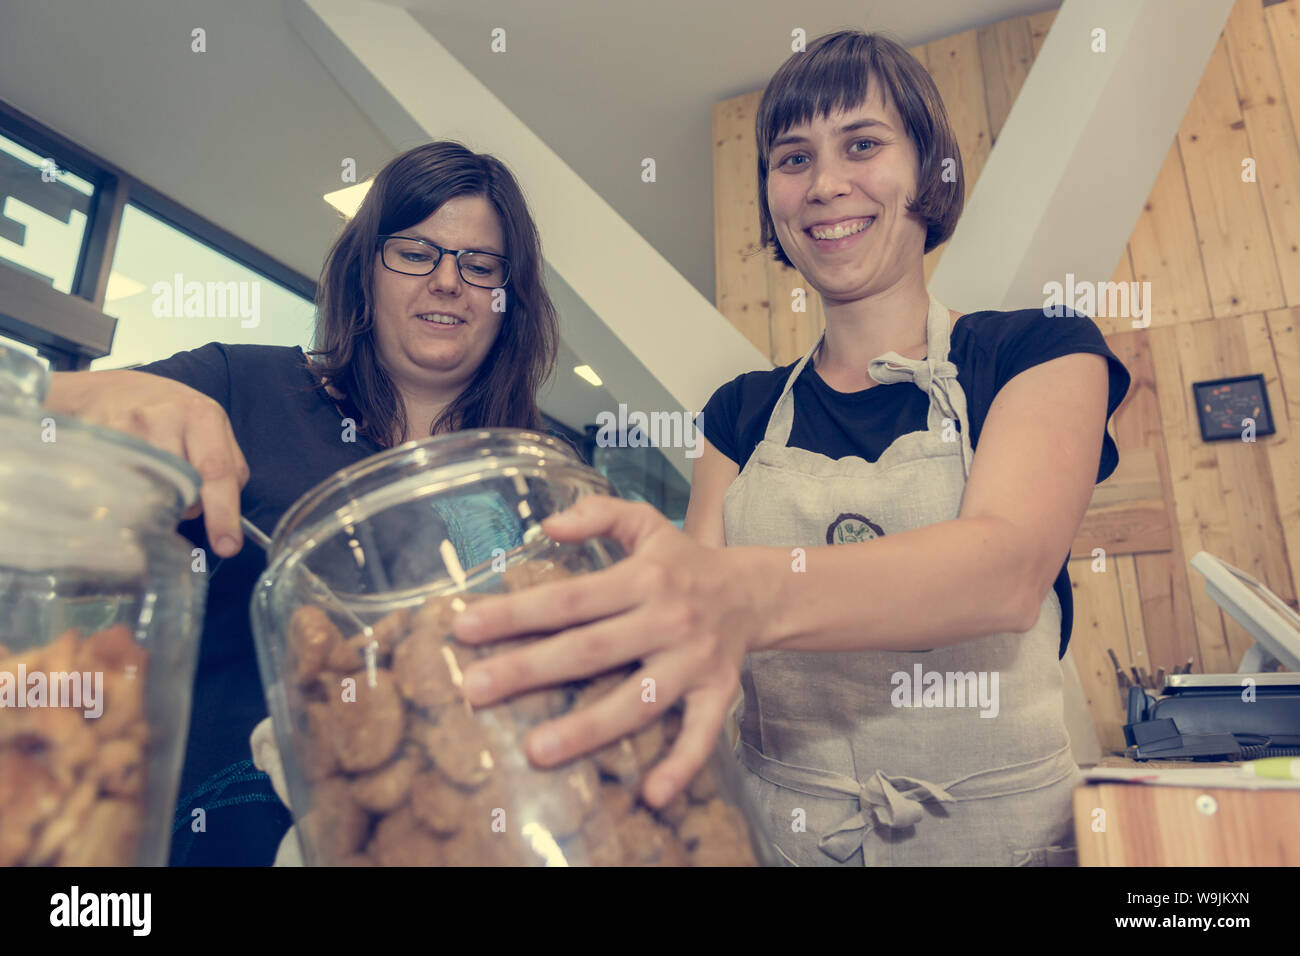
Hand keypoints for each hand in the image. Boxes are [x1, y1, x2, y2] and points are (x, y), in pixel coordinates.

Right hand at [47, 370, 249, 555]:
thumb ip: (229, 467)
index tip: (228, 546)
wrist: (112, 391)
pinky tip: (129, 477)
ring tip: (155, 477)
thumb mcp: (211, 427)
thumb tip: (228, 512)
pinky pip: (118, 487)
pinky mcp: (96, 441)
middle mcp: (163, 418)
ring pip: (149, 491)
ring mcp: (125, 428)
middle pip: (181, 486)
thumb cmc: (172, 415)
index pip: (217, 472)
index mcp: (202, 416)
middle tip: (182, 497)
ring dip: (158, 498)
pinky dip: (129, 494)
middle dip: (186, 505)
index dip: (223, 514)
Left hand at [451, 496, 765, 806]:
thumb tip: (547, 524)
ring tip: (537, 751)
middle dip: (530, 670)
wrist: (756, 592)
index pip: (570, 598)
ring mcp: (693, 661)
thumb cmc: (683, 563)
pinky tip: (651, 795)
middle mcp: (667, 619)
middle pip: (590, 649)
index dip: (517, 612)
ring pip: (637, 699)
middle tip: (475, 690)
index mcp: (643, 578)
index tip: (465, 628)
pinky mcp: (718, 694)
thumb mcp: (646, 525)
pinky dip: (680, 765)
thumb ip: (598, 515)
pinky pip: (701, 735)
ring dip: (588, 728)